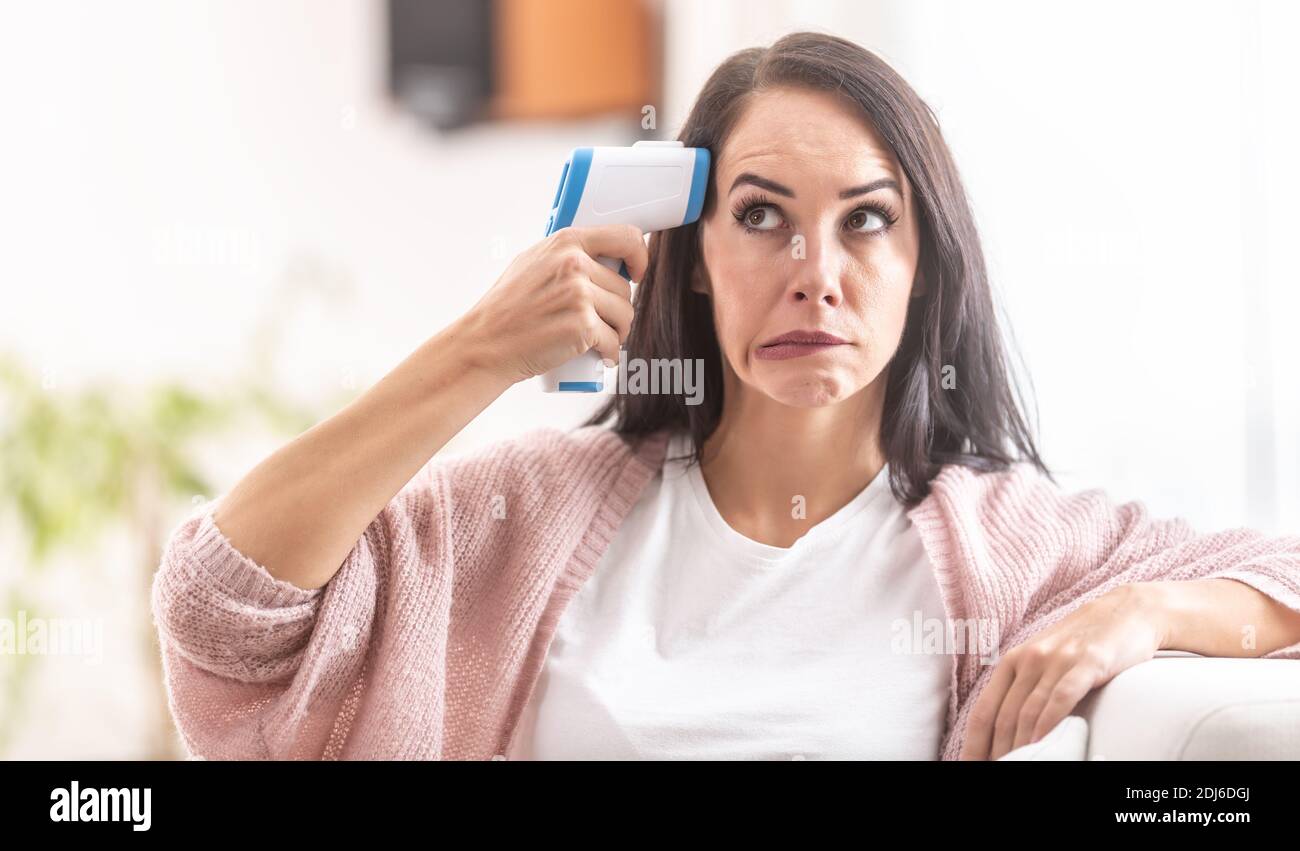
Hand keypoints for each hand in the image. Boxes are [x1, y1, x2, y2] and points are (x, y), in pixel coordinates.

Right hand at [458, 224, 649, 384]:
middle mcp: (575, 264)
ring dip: (617, 332)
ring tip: (598, 339)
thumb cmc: (505, 308)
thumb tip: (600, 256)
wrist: (485, 344)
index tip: (636, 272)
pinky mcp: (582, 327)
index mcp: (565, 242)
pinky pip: (614, 342)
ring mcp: (579, 295)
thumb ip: (565, 255)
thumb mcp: (531, 263)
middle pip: (624, 287)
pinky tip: (600, 356)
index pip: (625, 237)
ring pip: (624, 315)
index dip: (639, 257)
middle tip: (599, 322)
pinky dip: (609, 354)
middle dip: (616, 309)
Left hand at [959, 582, 1165, 759]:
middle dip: (998, 751)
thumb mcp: (1046, 661)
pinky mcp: (1087, 662)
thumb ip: (1028, 689)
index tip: (970, 764)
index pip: (985, 710)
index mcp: (1012, 662)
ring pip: (1029, 710)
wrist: (1125, 611)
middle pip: (1004, 716)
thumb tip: (1010, 732)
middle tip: (998, 772)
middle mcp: (1029, 660)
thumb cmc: (1083, 642)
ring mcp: (1057, 660)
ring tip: (1019, 767)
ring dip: (1021, 745)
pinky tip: (1042, 743)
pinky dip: (1048, 722)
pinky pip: (1061, 697)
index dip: (975, 742)